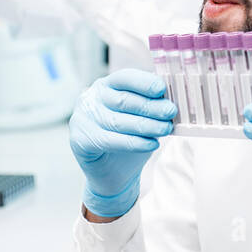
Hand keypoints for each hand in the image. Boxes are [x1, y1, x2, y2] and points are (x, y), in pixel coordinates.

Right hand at [70, 69, 176, 218]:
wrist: (112, 173)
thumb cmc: (131, 138)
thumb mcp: (142, 117)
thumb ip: (152, 105)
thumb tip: (172, 99)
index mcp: (106, 85)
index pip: (124, 78)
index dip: (143, 82)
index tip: (162, 88)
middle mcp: (91, 98)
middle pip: (123, 100)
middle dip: (150, 106)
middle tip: (171, 111)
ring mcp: (82, 118)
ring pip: (119, 121)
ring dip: (146, 125)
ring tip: (166, 129)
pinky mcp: (79, 139)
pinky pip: (110, 140)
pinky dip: (134, 143)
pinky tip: (152, 144)